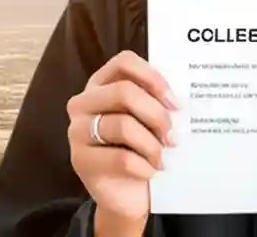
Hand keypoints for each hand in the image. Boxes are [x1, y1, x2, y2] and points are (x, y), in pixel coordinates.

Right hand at [66, 50, 178, 231]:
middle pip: (124, 92)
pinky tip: (150, 171)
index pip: (124, 62)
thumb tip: (179, 100)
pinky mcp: (80, 160)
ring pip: (123, 125)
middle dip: (156, 114)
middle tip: (172, 135)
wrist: (126, 194)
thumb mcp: (148, 120)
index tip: (174, 101)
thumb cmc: (140, 149)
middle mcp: (83, 103)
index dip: (152, 77)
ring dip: (152, 144)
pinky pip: (121, 158)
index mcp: (101, 84)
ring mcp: (77, 131)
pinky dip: (144, 166)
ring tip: (162, 157)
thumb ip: (156, 103)